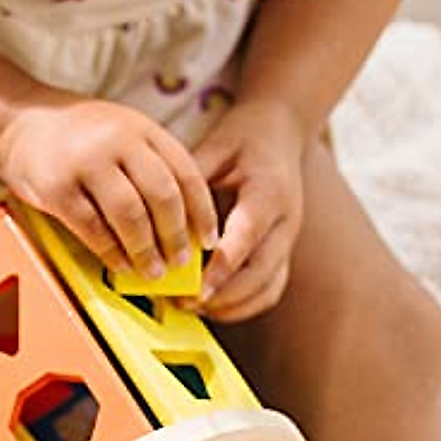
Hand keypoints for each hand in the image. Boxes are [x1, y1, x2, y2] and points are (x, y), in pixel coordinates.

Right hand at [0, 90, 219, 277]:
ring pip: (130, 216)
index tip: (208, 239)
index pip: (186, 172)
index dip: (202, 211)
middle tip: (181, 261)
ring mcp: (86, 163)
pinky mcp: (57, 188)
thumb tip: (181, 223)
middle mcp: (118, 141)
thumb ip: (149, 165)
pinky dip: (111, 252)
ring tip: (153, 271)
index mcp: (141, 128)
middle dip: (175, 236)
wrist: (18, 121)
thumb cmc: (76, 135)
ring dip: (146, 250)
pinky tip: (120, 266)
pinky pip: (92, 228)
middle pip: (162, 195)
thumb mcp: (121, 132)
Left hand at [184, 99, 306, 321]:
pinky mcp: (283, 252)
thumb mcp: (215, 148)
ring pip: (268, 289)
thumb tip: (153, 212)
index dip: (220, 269)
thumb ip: (189, 182)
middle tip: (181, 303)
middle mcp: (285, 222)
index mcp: (268, 193)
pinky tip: (208, 305)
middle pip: (261, 273)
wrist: (282, 132)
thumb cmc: (243, 139)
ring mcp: (287, 240)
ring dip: (231, 306)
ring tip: (189, 307)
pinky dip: (242, 305)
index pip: (246, 238)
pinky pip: (269, 290)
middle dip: (222, 296)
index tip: (192, 289)